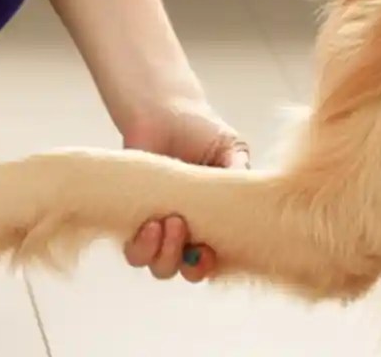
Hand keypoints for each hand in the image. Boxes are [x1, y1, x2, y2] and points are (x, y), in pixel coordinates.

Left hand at [119, 101, 248, 282]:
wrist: (164, 111)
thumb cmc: (201, 130)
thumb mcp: (232, 151)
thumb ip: (242, 175)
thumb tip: (252, 197)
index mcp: (212, 222)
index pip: (214, 259)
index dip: (214, 265)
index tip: (211, 251)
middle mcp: (183, 231)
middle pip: (182, 268)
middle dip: (184, 260)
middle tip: (182, 226)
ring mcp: (155, 226)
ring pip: (155, 264)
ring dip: (162, 253)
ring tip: (166, 221)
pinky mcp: (129, 218)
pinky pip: (131, 248)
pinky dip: (140, 244)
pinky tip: (149, 223)